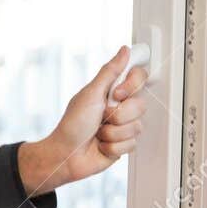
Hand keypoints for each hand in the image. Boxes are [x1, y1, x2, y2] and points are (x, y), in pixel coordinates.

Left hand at [16, 45, 148, 195]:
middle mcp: (120, 107)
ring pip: (137, 126)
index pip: (139, 77)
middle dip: (118, 114)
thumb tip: (124, 50)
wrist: (65, 156)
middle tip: (102, 117)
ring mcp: (123, 126)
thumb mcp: (90, 94)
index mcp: (112, 91)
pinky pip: (131, 144)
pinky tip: (101, 145)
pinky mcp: (124, 144)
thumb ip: (110, 72)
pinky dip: (112, 146)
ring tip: (98, 133)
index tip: (118, 93)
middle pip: (141, 105)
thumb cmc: (72, 125)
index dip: (133, 85)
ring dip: (112, 132)